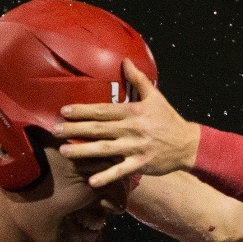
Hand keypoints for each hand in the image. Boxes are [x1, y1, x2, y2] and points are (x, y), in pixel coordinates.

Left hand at [57, 61, 201, 189]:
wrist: (187, 144)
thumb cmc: (168, 119)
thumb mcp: (155, 96)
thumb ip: (138, 79)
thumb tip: (125, 61)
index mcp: (133, 112)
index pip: (102, 110)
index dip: (82, 110)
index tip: (64, 111)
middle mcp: (132, 129)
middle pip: (98, 129)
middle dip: (75, 129)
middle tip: (55, 130)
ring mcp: (135, 147)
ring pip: (104, 149)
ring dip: (83, 151)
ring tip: (64, 151)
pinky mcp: (140, 164)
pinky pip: (121, 171)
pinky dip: (107, 176)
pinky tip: (91, 181)